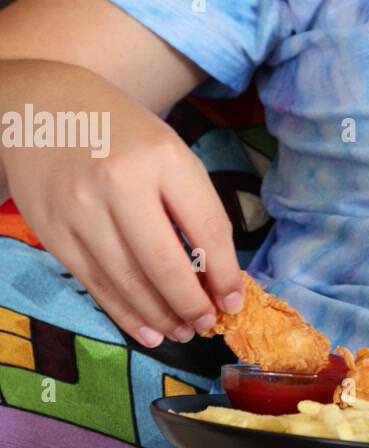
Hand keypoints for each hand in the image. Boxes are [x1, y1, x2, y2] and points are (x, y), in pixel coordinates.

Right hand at [1, 63, 243, 347]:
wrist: (43, 105)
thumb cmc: (123, 134)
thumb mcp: (170, 153)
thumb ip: (194, 208)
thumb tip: (218, 277)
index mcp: (163, 158)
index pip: (206, 229)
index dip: (225, 274)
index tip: (234, 303)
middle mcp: (119, 184)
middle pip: (164, 265)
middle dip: (192, 304)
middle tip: (207, 324)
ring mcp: (80, 210)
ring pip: (128, 282)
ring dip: (161, 316)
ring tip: (183, 331)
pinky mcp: (52, 231)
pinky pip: (96, 284)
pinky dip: (125, 314)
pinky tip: (148, 330)